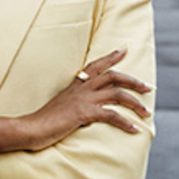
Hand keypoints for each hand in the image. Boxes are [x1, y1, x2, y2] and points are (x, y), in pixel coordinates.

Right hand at [0, 48, 151, 152]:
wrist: (29, 128)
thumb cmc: (43, 122)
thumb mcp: (61, 109)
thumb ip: (74, 106)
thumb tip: (87, 112)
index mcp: (75, 86)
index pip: (95, 66)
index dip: (111, 57)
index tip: (124, 49)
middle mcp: (80, 89)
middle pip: (113, 77)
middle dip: (133, 81)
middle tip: (149, 87)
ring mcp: (82, 100)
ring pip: (117, 94)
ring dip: (135, 103)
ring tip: (146, 112)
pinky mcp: (83, 113)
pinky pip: (111, 115)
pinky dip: (125, 122)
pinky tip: (134, 130)